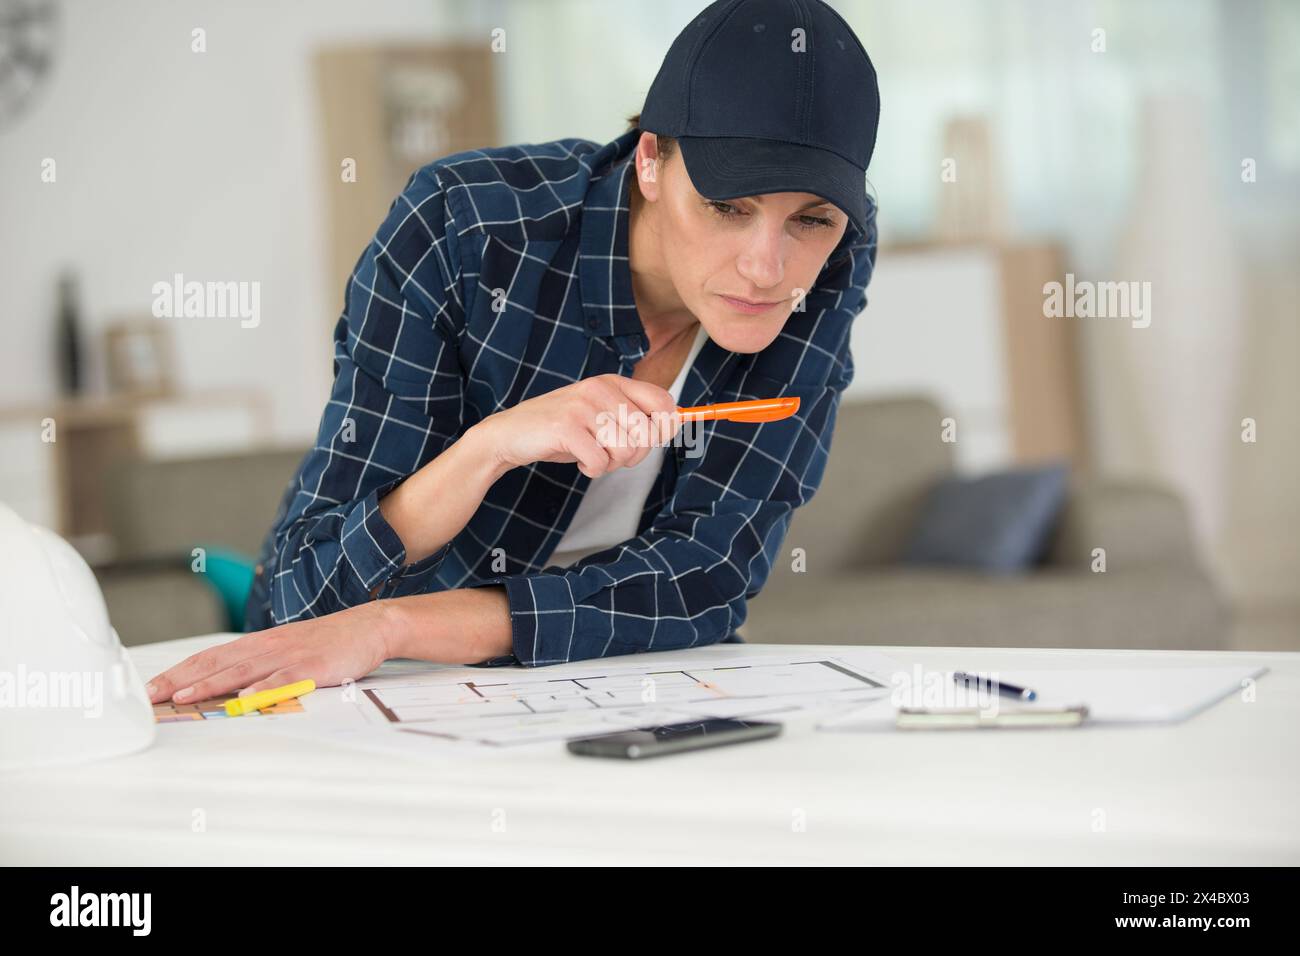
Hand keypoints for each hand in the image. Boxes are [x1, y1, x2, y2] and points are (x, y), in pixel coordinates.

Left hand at [145, 601, 397, 704]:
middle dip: (181, 679)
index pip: (210, 657)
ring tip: (185, 697)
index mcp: (259, 643)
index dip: (179, 671)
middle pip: (216, 662)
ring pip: (242, 671)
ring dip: (211, 684)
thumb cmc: (329, 642)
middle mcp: (268, 647)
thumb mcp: (288, 649)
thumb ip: (260, 664)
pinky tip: (245, 698)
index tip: (153, 687)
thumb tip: (230, 684)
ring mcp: (289, 656)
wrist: (369, 626)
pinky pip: (283, 679)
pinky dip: (263, 689)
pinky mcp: (312, 667)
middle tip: (152, 696)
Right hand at [477, 373, 681, 478]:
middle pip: (649, 434)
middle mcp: (600, 388)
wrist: (510, 434)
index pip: (664, 403)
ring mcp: (583, 406)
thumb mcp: (601, 416)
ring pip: (626, 450)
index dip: (667, 428)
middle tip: (612, 454)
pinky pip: (600, 461)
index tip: (650, 441)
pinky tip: (579, 460)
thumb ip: (634, 417)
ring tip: (592, 455)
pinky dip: (592, 469)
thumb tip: (677, 423)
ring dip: (611, 463)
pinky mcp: (566, 427)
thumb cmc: (563, 430)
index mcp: (613, 382)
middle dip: (634, 455)